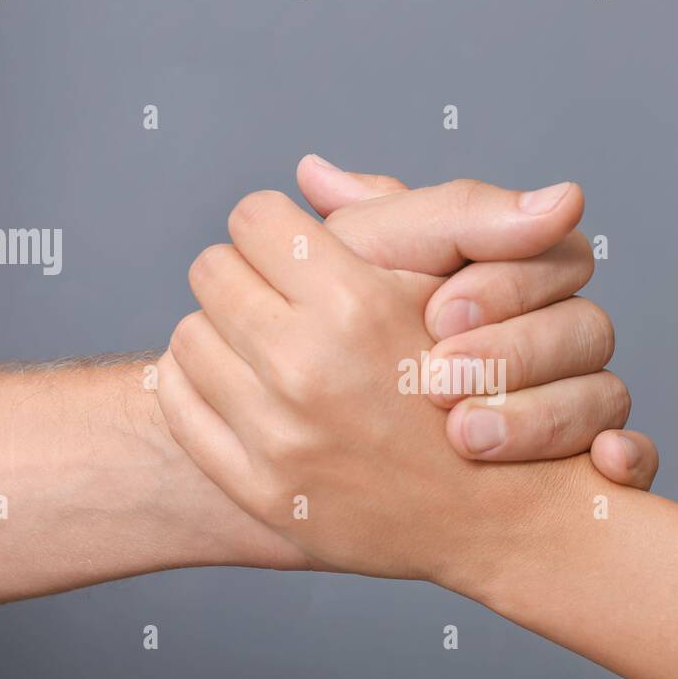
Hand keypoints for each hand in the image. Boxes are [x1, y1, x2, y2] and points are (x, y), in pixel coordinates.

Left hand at [159, 188, 596, 595]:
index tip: (300, 252)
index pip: (253, 218)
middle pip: (212, 270)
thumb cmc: (482, 382)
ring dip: (224, 333)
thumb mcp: (460, 278)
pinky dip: (201, 388)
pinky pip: (180, 406)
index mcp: (356, 306)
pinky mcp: (261, 491)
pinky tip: (246, 390)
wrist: (497, 508)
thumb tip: (310, 170)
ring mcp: (281, 439)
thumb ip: (396, 209)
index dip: (279, 228)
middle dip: (247, 276)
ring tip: (272, 348)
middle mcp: (310, 372)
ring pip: (188, 335)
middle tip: (285, 301)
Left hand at [295, 156, 658, 488]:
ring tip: (469, 438)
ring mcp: (578, 405)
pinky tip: (606, 464)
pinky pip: (638, 458)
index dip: (502, 285)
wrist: (352, 448)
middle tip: (438, 379)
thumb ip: (365, 223)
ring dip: (545, 416)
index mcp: (521, 275)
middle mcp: (558, 337)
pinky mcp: (588, 469)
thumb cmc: (353, 338)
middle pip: (589, 329)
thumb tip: (313, 173)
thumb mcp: (365, 273)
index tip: (437, 314)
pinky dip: (631, 456)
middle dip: (513, 352)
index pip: (556, 256)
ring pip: (608, 397)